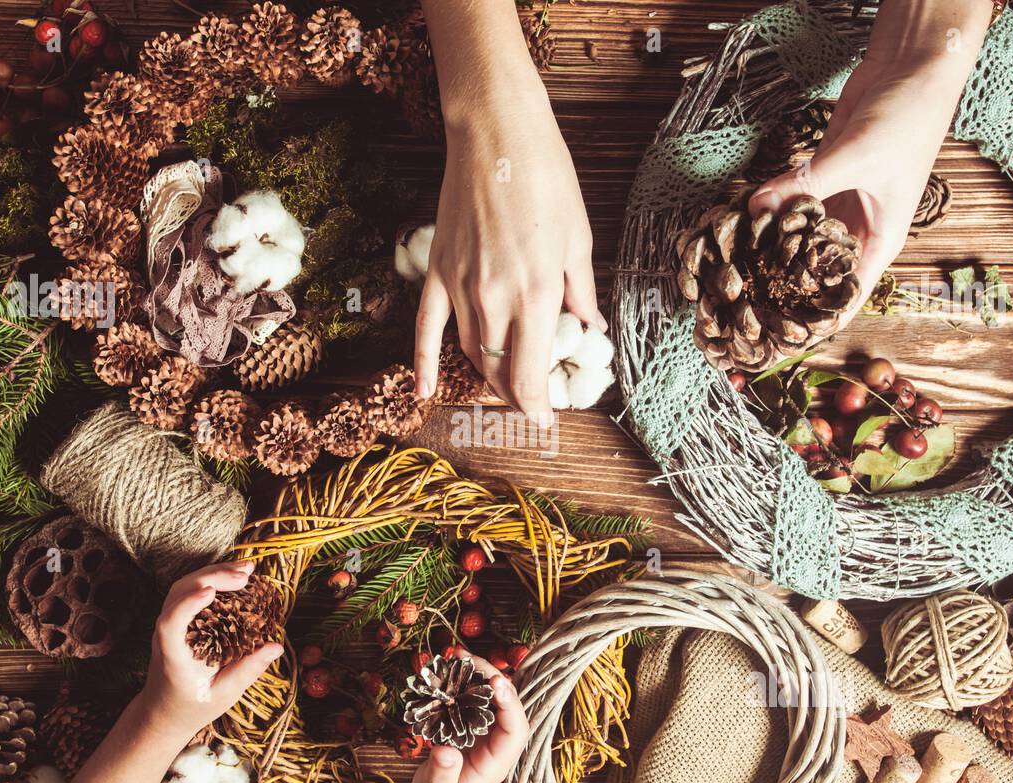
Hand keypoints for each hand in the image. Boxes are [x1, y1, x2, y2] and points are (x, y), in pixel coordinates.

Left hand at [137, 560, 283, 739]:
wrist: (164, 710)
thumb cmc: (193, 705)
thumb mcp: (224, 694)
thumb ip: (248, 670)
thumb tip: (276, 646)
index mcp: (174, 656)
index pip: (171, 624)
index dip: (187, 603)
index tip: (210, 592)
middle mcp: (166, 634)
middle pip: (179, 593)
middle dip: (212, 577)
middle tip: (246, 574)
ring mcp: (169, 623)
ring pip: (183, 586)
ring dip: (213, 573)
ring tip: (246, 569)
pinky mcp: (178, 619)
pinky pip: (190, 590)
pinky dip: (212, 578)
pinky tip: (235, 576)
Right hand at [399, 650, 528, 782]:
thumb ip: (443, 775)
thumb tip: (446, 751)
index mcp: (497, 763)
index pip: (515, 730)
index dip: (510, 704)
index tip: (496, 683)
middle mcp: (496, 743)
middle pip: (505, 705)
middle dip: (491, 678)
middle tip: (467, 658)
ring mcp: (485, 733)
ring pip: (490, 697)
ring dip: (476, 674)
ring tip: (456, 654)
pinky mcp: (470, 726)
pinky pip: (472, 700)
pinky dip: (462, 682)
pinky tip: (448, 668)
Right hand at [414, 0, 604, 425]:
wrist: (497, 134)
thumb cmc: (547, 179)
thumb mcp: (579, 239)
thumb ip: (580, 293)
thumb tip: (589, 328)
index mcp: (537, 294)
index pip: (529, 373)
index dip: (536, 404)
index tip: (544, 417)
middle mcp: (495, 298)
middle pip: (497, 370)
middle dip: (513, 394)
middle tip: (527, 402)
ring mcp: (461, 286)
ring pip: (469, 351)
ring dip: (484, 375)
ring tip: (500, 386)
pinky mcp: (437, 270)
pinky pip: (426, 328)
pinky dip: (424, 362)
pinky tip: (423, 391)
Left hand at [749, 1, 989, 320]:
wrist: (911, 69)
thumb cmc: (906, 119)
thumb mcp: (857, 157)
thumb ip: (806, 184)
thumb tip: (756, 207)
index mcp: (879, 239)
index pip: (847, 295)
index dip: (819, 321)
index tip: (784, 342)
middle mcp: (856, 228)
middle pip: (816, 270)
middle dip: (784, 288)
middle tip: (742, 308)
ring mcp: (837, 203)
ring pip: (798, 237)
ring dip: (770, 249)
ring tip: (731, 271)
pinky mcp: (820, 178)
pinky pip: (789, 204)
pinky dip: (768, 211)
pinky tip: (738, 223)